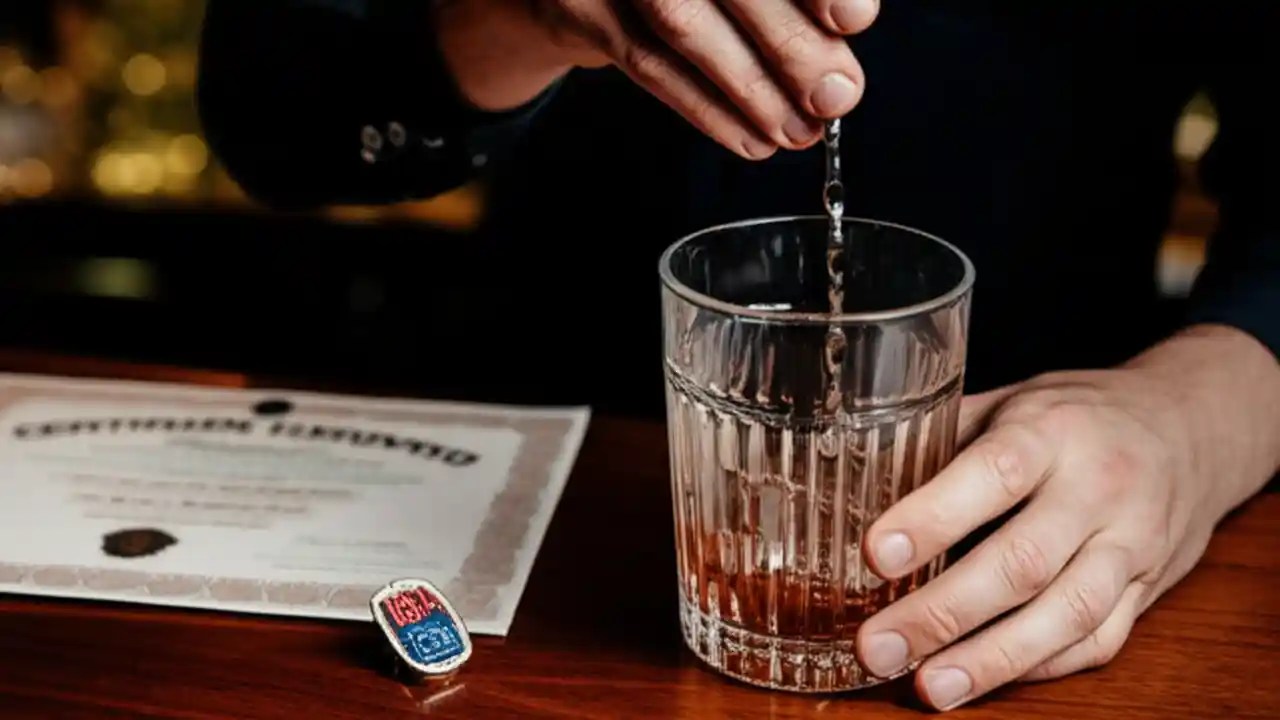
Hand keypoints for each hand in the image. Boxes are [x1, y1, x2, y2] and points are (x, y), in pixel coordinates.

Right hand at [439, 0, 877, 158]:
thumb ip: (789, 2)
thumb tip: (841, 54)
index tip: (855, 18)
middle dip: (788, 42)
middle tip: (836, 95)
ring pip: (680, 24)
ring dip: (749, 88)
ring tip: (796, 131)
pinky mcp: (577, 6)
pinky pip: (645, 64)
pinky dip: (705, 108)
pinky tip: (750, 138)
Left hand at [854, 326, 1279, 710]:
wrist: (1191, 425)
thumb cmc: (1075, 414)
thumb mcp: (1010, 399)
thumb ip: (940, 437)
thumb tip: (848, 473)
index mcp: (1052, 430)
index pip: (993, 474)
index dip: (933, 517)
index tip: (874, 555)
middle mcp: (1098, 488)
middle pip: (1023, 561)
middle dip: (943, 612)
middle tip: (877, 645)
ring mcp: (1132, 544)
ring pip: (1066, 613)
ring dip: (992, 658)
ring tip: (928, 686)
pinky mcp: (1151, 589)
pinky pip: (1098, 640)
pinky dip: (1039, 666)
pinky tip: (984, 680)